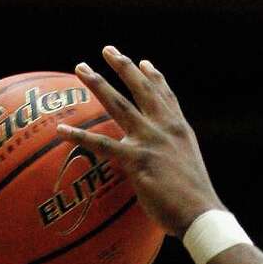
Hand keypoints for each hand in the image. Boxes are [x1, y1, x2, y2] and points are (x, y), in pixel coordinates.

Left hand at [59, 47, 222, 236]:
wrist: (201, 213)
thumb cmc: (197, 203)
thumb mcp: (190, 171)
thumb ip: (175, 161)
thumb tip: (165, 170)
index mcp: (180, 130)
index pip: (167, 97)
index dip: (155, 78)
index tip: (145, 62)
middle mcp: (165, 128)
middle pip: (141, 89)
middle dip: (123, 66)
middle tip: (107, 50)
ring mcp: (150, 140)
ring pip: (118, 104)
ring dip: (98, 83)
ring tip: (81, 68)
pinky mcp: (135, 159)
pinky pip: (101, 145)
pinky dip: (80, 137)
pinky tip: (62, 129)